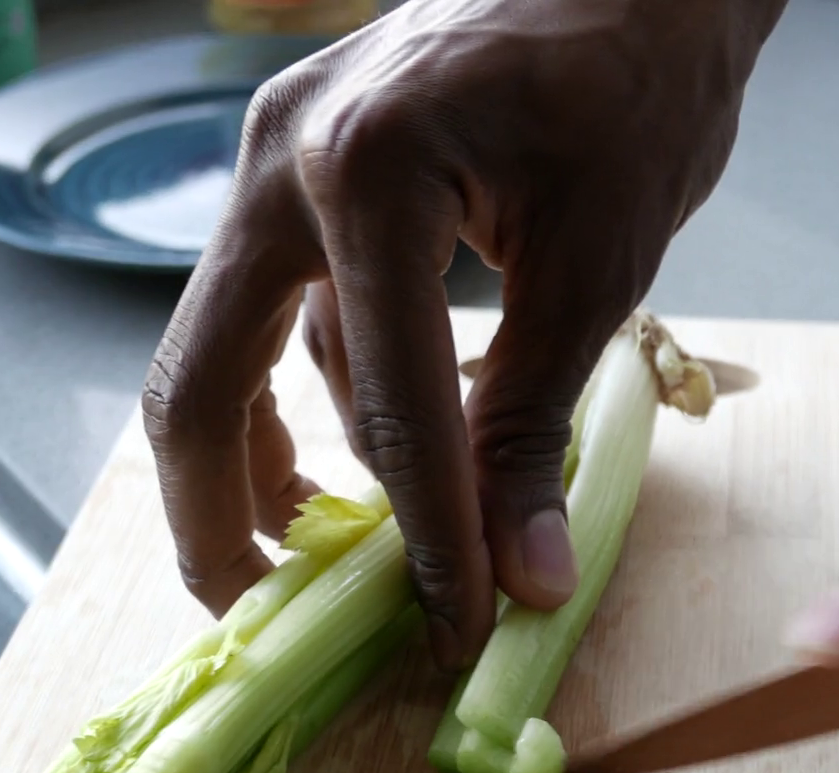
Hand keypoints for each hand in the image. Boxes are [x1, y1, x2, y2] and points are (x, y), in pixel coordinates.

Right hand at [145, 0, 785, 667]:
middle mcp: (284, 161)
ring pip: (225, 343)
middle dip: (220, 520)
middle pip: (199, 379)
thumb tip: (524, 578)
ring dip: (262, 458)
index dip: (424, 541)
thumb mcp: (597, 267)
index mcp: (367, 176)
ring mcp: (279, 154)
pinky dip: (322, 389)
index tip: (451, 627)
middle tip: (262, 616)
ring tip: (323, 556)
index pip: (385, 410)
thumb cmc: (639, 78)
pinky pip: (288, 301)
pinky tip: (379, 451)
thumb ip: (535, 427)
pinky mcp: (306, 162)